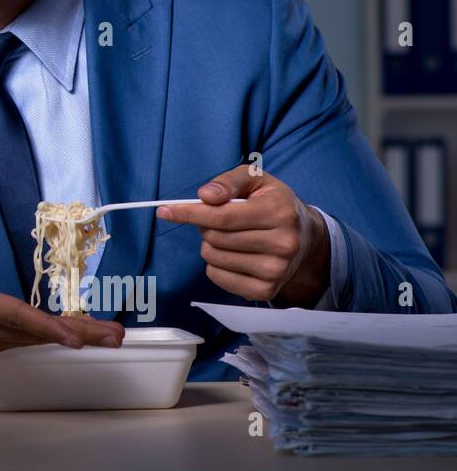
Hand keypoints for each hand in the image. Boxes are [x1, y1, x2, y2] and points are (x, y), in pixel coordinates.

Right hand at [0, 206, 124, 357]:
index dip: (46, 327)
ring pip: (29, 341)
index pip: (12, 318)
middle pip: (33, 334)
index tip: (76, 335)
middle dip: (76, 334)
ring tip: (104, 334)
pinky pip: (19, 342)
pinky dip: (45, 338)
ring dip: (67, 337)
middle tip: (114, 335)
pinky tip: (69, 333)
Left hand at [156, 164, 330, 306]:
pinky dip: (214, 265)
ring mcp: (276, 270)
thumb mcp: (256, 179)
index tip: (165, 211)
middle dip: (205, 226)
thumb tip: (205, 195)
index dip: (189, 213)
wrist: (305, 238)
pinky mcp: (266, 290)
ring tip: (229, 236)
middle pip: (215, 237)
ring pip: (213, 258)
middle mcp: (282, 244)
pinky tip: (232, 254)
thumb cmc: (273, 203)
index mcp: (280, 212)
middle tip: (218, 220)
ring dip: (210, 245)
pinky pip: (217, 277)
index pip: (222, 216)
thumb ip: (229, 181)